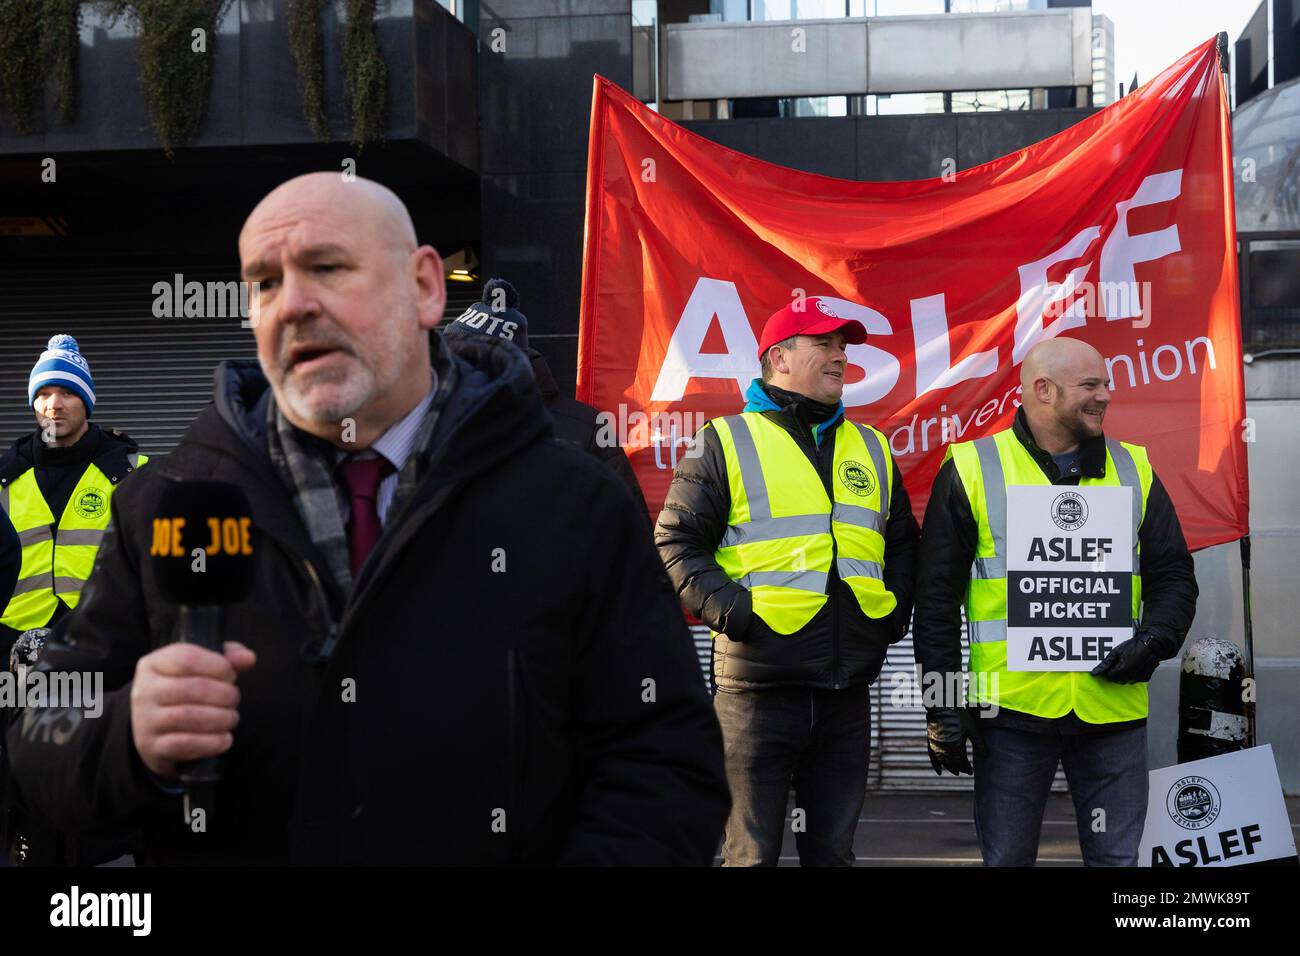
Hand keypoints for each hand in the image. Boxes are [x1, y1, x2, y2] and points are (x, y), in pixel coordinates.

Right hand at [130, 642, 255, 778]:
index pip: (188, 658)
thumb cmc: (183, 691)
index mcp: (154, 664)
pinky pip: (184, 744)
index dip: (218, 666)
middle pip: (193, 688)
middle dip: (224, 695)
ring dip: (220, 718)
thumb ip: (227, 657)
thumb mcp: (200, 667)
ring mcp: (145, 719)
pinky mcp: (151, 746)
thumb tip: (248, 658)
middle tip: (234, 700)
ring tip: (231, 718)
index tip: (231, 675)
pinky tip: (224, 739)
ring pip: (188, 716)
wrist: (152, 728)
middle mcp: (144, 690)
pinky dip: (211, 742)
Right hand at [926, 707, 973, 775]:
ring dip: (949, 768)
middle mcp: (945, 747)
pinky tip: (939, 772)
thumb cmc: (959, 716)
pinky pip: (932, 756)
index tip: (971, 771)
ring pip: (943, 761)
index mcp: (956, 745)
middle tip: (964, 772)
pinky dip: (936, 765)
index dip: (966, 768)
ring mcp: (936, 745)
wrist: (943, 706)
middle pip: (952, 763)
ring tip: (955, 772)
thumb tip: (986, 756)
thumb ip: (979, 743)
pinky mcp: (931, 741)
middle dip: (959, 768)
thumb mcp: (972, 729)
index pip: (961, 762)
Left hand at [1090, 634, 1159, 683]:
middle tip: (1116, 664)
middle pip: (1116, 680)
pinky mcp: (1145, 678)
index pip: (1108, 677)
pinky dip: (1132, 675)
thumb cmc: (1133, 646)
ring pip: (1126, 681)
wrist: (1151, 644)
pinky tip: (1133, 666)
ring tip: (1125, 664)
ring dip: (1122, 676)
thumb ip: (1105, 664)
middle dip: (1114, 674)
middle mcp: (1130, 676)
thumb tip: (1094, 673)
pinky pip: (1135, 680)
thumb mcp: (1116, 652)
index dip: (1107, 671)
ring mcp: (1138, 678)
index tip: (1108, 666)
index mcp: (1122, 670)